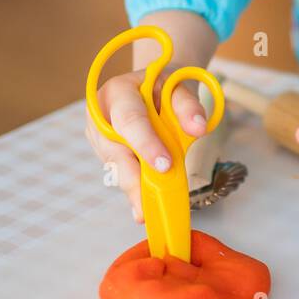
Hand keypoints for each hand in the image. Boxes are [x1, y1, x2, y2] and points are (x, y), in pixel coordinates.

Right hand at [85, 69, 205, 220]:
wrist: (151, 88)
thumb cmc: (164, 87)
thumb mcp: (178, 86)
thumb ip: (188, 105)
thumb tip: (198, 128)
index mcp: (118, 92)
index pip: (130, 120)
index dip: (146, 144)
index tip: (164, 165)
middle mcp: (101, 116)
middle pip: (116, 152)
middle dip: (133, 179)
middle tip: (147, 205)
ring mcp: (100, 138)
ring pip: (116, 168)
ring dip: (133, 190)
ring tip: (146, 212)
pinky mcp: (107, 155)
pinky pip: (121, 174)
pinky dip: (134, 189)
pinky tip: (142, 207)